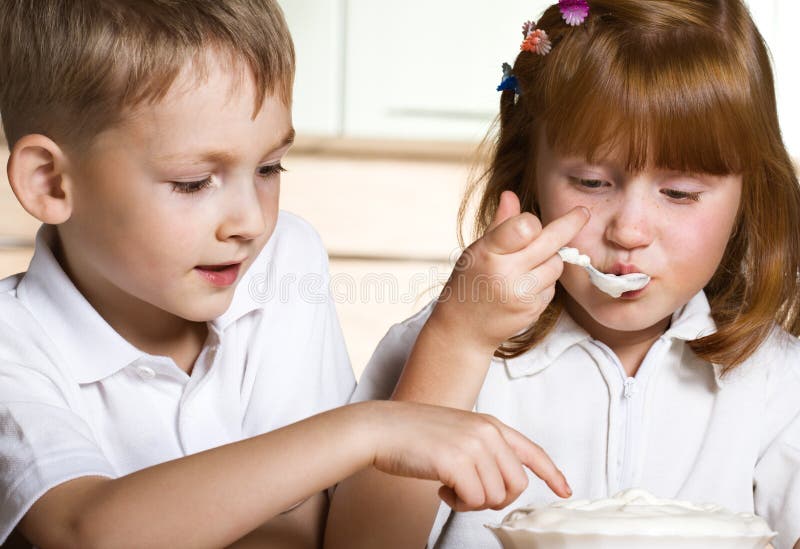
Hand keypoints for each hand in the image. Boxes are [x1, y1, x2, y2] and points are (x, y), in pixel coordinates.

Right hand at [366, 400, 571, 511]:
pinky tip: (442, 489)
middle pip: (516, 484)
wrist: (382, 428)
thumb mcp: (458, 431)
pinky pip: (474, 500)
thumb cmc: (413, 434)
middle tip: (470, 494)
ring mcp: (473, 446)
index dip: (552, 473)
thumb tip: (500, 481)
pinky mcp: (457, 462)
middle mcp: (487, 432)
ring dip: (473, 502)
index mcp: (490, 424)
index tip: (565, 490)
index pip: (531, 451)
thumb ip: (483, 448)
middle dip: (496, 499)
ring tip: (451, 488)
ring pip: (496, 496)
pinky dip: (458, 504)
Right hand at [430, 191, 588, 355]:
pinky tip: (525, 286)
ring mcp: (522, 294)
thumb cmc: (468, 283)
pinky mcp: (534, 310)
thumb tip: (511, 194)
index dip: (532, 222)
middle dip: (570, 225)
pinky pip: (552, 286)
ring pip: (556, 264)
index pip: (525, 226)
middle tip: (583, 212)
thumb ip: (499, 224)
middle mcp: (506, 274)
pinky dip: (544, 282)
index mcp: (488, 253)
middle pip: (551, 242)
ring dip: (549, 259)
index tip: (535, 220)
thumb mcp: (476, 251)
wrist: (463, 329)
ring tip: (527, 266)